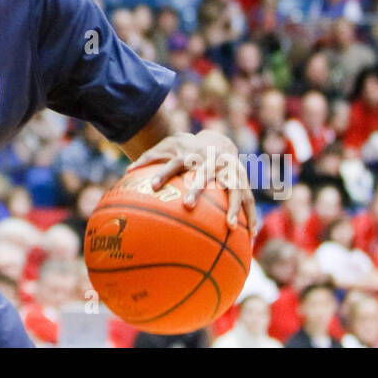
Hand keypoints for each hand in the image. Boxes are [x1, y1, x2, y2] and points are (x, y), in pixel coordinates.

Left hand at [127, 130, 255, 230]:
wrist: (219, 141)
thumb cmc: (189, 152)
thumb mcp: (168, 149)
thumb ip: (149, 159)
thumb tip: (126, 171)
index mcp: (191, 156)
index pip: (174, 164)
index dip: (163, 173)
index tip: (152, 186)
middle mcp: (211, 163)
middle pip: (203, 175)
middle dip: (196, 189)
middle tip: (187, 205)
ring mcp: (230, 171)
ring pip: (233, 189)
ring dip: (232, 207)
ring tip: (230, 227)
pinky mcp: (243, 181)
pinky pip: (249, 200)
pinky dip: (251, 216)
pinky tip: (250, 235)